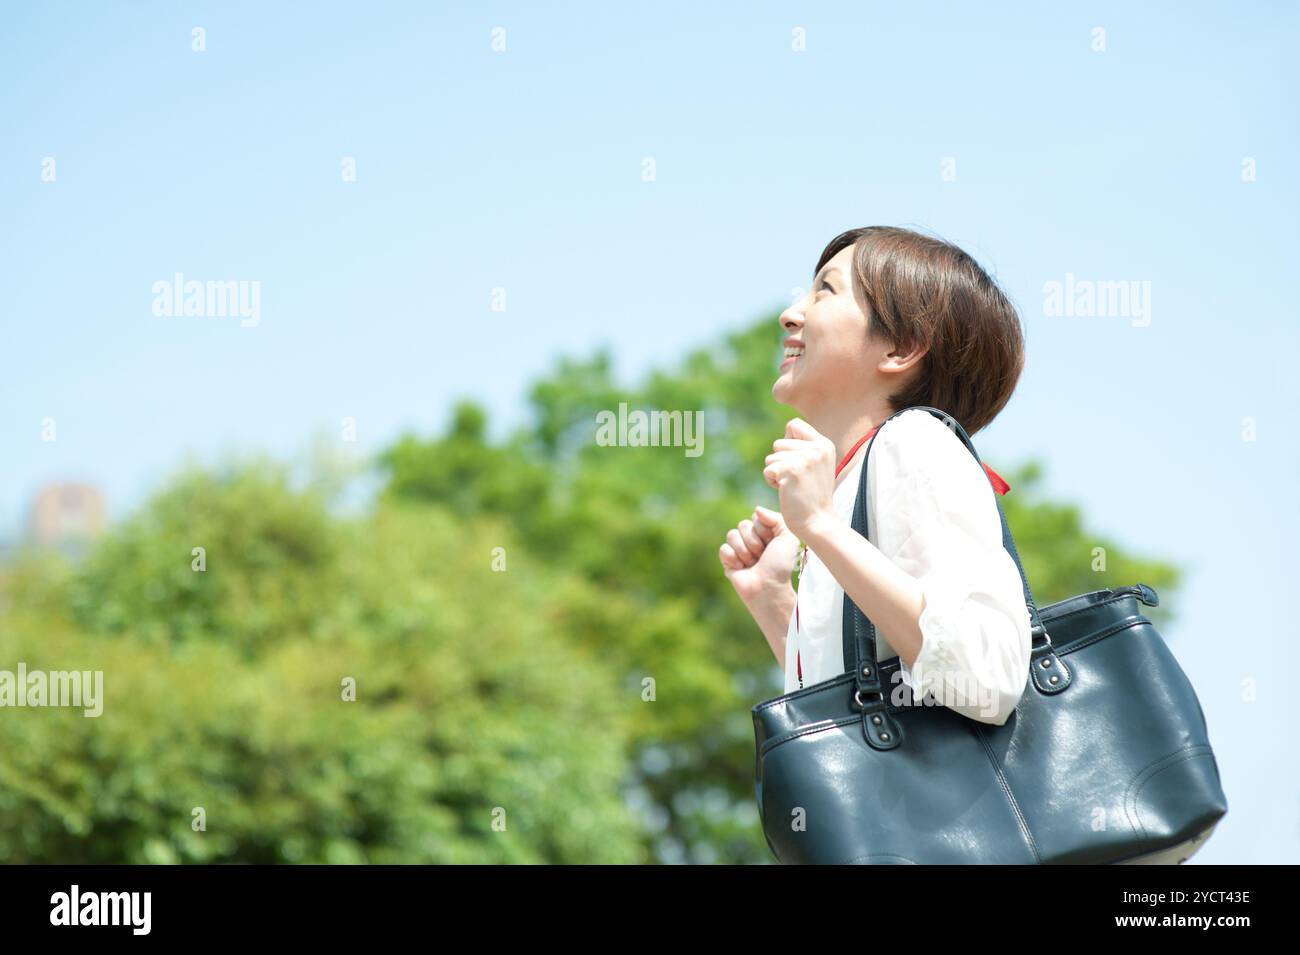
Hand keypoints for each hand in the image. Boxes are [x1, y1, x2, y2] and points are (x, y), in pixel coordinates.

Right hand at [719, 505, 801, 605]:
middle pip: (742, 524)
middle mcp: (752, 539)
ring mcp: (739, 550)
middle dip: (753, 541)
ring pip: (731, 535)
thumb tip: (756, 510)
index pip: (755, 517)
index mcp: (766, 533)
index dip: (763, 530)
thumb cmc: (780, 565)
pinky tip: (741, 567)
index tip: (771, 543)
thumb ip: (775, 518)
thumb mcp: (787, 537)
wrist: (768, 587)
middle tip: (762, 555)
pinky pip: (723, 548)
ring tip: (752, 563)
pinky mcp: (728, 561)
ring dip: (744, 551)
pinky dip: (733, 558)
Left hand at [763, 418, 836, 539]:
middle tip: (796, 479)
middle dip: (780, 462)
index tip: (795, 461)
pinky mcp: (791, 471)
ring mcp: (805, 459)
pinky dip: (772, 482)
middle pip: (779, 443)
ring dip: (776, 473)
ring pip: (771, 457)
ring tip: (792, 486)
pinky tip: (786, 491)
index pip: (793, 425)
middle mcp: (817, 448)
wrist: (817, 521)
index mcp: (824, 444)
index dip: (787, 441)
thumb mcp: (816, 465)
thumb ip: (805, 447)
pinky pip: (768, 470)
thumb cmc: (813, 495)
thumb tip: (783, 437)